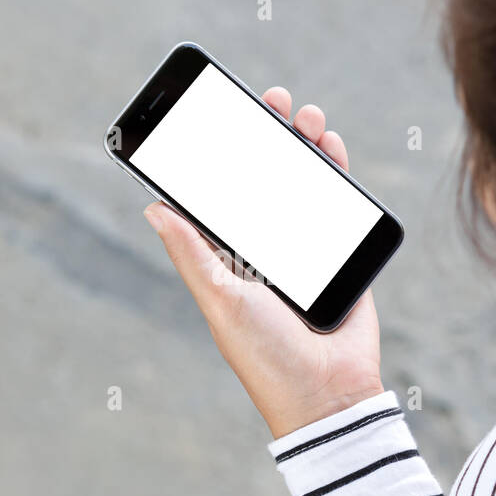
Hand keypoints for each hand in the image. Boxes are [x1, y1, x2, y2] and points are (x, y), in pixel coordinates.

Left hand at [143, 87, 384, 438]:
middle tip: (267, 100)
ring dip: (301, 145)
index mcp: (227, 260)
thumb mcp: (221, 302)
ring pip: (300, 184)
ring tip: (305, 116)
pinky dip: (336, 171)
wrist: (330, 395)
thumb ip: (193, 254)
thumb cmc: (268, 357)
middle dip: (264, 136)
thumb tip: (154, 206)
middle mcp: (263, 251)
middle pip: (261, 179)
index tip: (216, 115)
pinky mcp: (341, 255)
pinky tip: (330, 145)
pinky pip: (338, 204)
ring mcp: (304, 250)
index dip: (218, 155)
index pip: (218, 195)